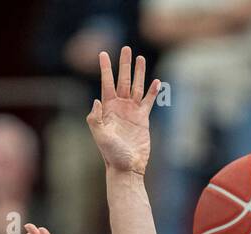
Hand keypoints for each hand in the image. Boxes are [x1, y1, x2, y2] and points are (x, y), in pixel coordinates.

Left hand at [87, 46, 159, 175]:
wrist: (127, 167)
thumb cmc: (111, 153)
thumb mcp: (99, 136)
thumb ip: (95, 119)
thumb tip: (97, 100)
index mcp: (107, 108)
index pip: (106, 83)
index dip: (105, 68)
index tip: (103, 53)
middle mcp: (119, 107)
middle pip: (122, 80)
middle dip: (124, 65)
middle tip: (127, 48)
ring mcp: (132, 112)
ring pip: (136, 87)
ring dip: (139, 73)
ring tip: (141, 58)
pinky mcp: (143, 119)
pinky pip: (148, 101)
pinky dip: (152, 92)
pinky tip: (156, 81)